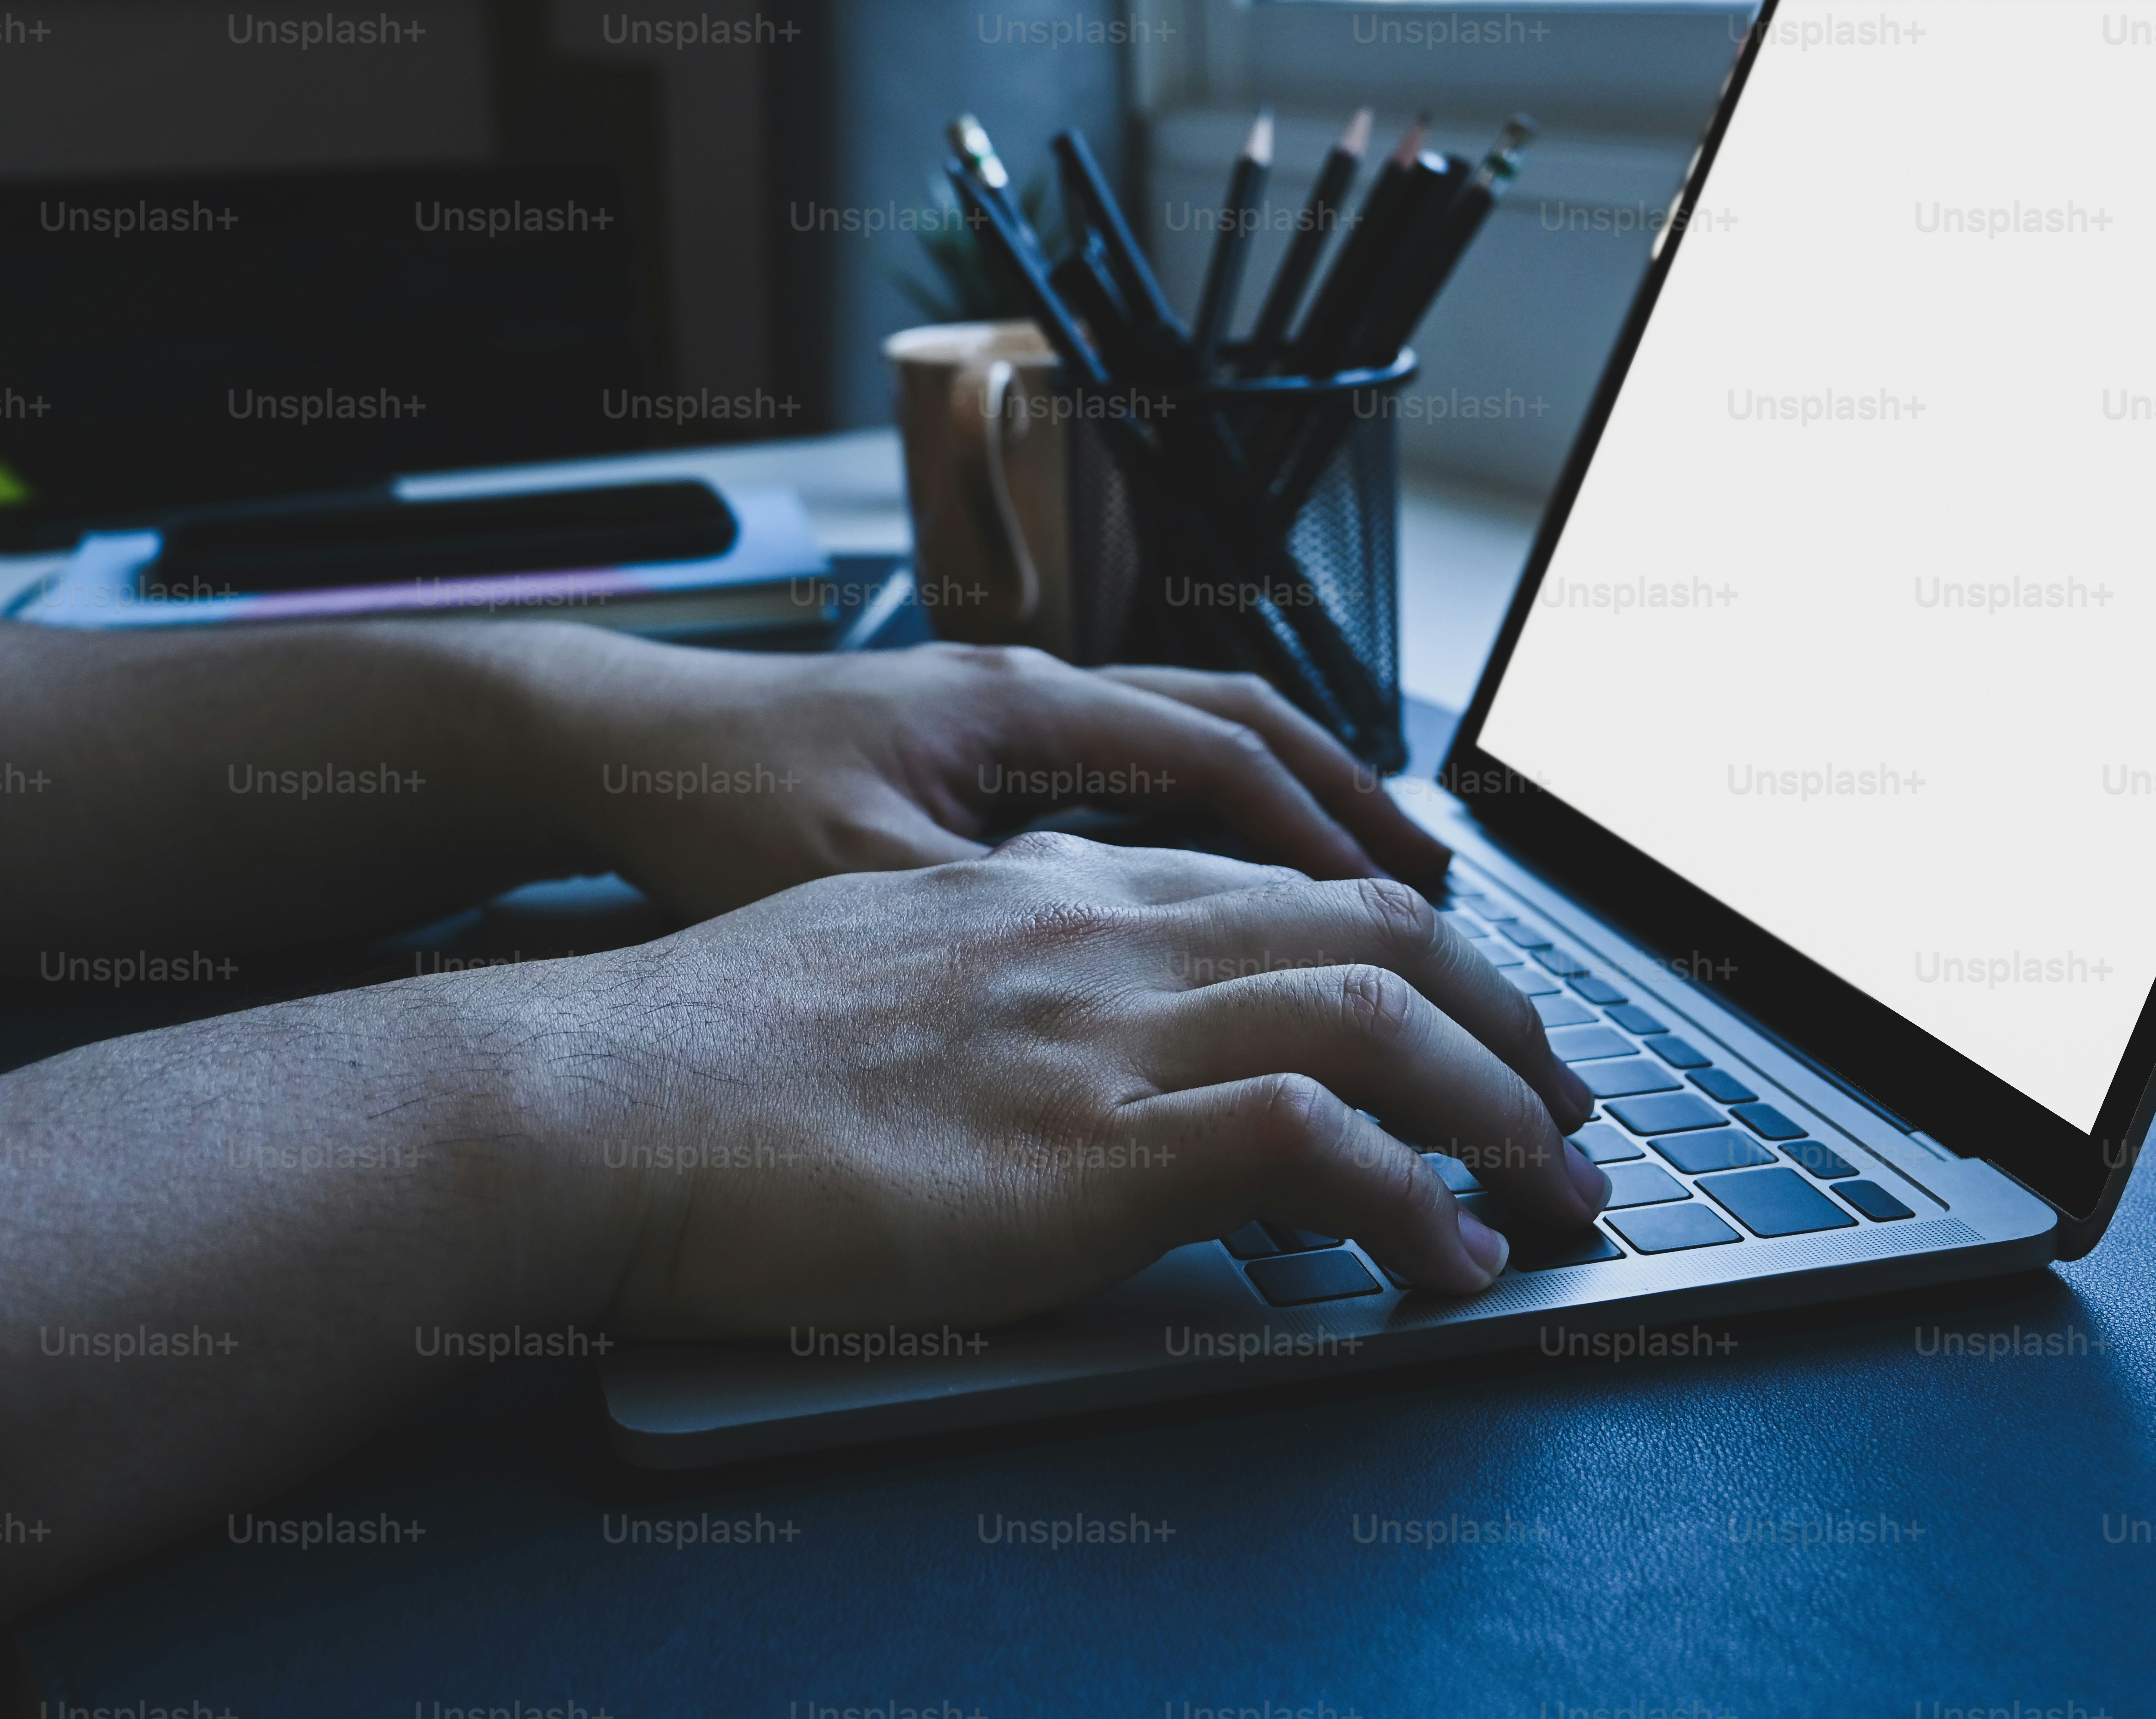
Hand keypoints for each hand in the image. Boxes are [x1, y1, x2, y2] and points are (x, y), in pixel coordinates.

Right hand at [496, 832, 1606, 1334]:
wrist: (591, 1094)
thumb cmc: (695, 1055)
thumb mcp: (867, 965)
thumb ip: (976, 967)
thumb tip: (1035, 1009)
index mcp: (1046, 893)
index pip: (1282, 890)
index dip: (1405, 952)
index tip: (1468, 1018)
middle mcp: (1099, 938)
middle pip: (1372, 935)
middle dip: (1501, 1020)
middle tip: (1564, 1106)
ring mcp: (1101, 1039)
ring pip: (1381, 1019)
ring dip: (1498, 1111)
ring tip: (1558, 1192)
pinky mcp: (1087, 1154)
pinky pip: (1315, 1150)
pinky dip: (1413, 1207)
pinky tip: (1451, 1264)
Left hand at [510, 636, 1453, 920]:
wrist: (603, 741)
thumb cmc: (712, 806)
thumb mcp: (856, 879)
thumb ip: (989, 925)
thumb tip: (1125, 984)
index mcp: (1020, 710)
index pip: (1220, 755)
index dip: (1320, 831)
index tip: (1400, 904)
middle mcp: (1030, 693)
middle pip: (1235, 725)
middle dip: (1347, 799)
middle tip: (1439, 881)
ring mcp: (1003, 715)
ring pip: (1187, 740)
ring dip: (1285, 806)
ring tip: (1371, 882)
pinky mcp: (969, 750)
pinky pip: (1127, 771)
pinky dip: (1200, 819)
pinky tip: (1224, 887)